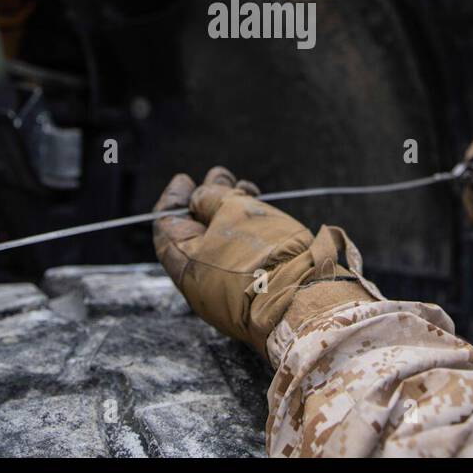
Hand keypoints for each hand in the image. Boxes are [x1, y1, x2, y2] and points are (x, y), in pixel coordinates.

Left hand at [153, 166, 376, 353]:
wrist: (305, 297)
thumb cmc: (265, 253)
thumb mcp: (233, 212)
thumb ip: (210, 198)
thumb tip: (199, 197)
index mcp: (186, 265)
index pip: (167, 226)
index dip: (174, 199)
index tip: (185, 179)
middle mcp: (201, 281)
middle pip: (195, 232)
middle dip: (207, 199)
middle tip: (221, 175)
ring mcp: (227, 289)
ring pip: (221, 241)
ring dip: (230, 210)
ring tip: (245, 187)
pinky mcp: (253, 290)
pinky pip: (240, 255)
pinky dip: (246, 230)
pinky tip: (260, 211)